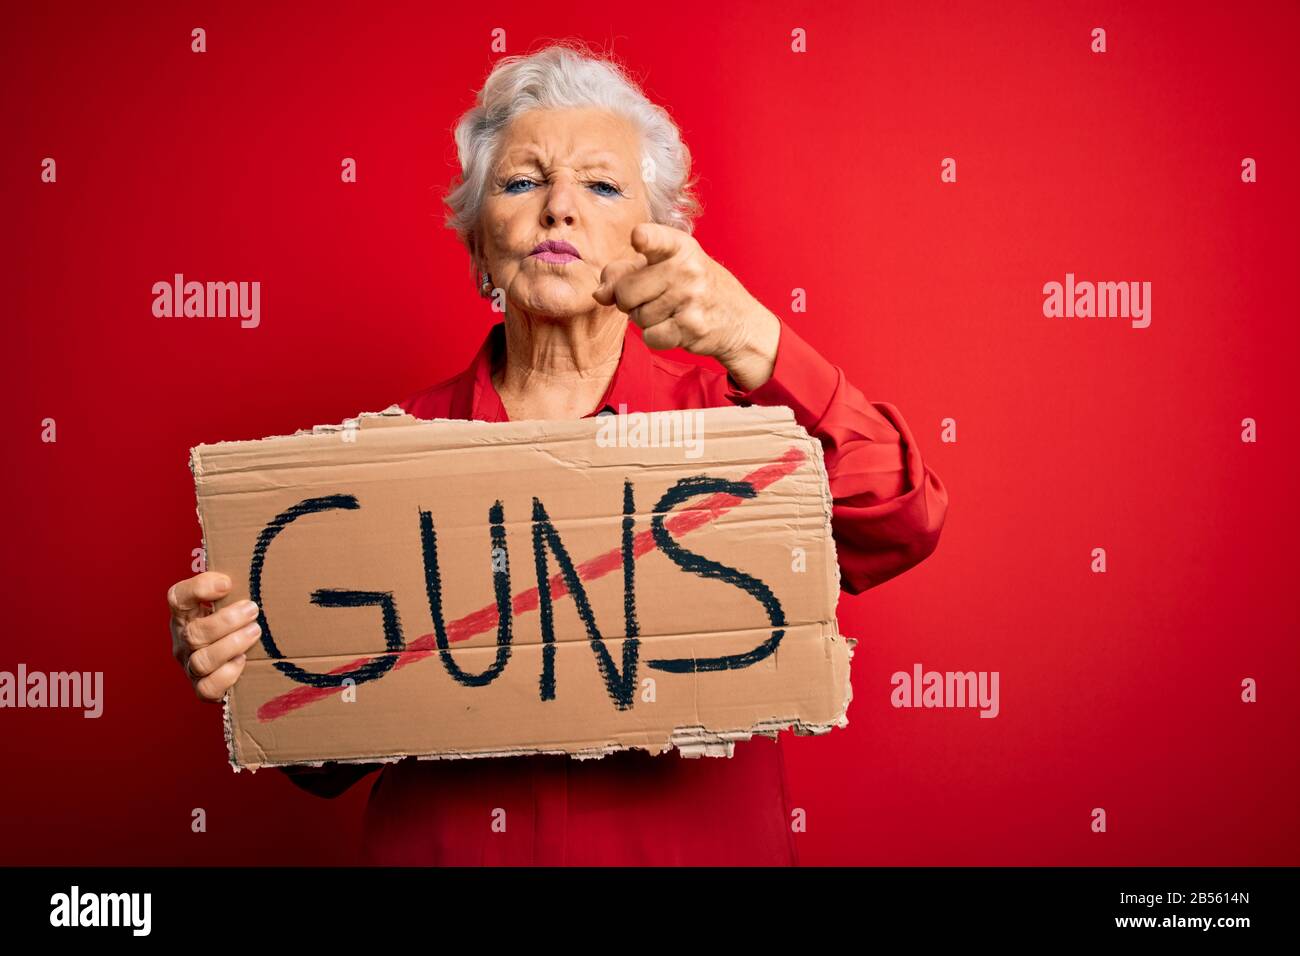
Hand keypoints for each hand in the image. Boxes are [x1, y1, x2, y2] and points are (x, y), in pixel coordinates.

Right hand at [168, 571, 260, 702]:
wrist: (237, 659)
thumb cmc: (236, 621)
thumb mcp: (230, 600)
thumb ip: (234, 585)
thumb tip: (257, 560)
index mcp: (185, 614)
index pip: (178, 597)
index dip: (199, 589)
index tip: (227, 583)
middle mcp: (183, 640)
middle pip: (194, 633)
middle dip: (226, 621)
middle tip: (253, 610)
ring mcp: (190, 666)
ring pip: (201, 661)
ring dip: (230, 646)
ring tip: (254, 631)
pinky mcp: (202, 688)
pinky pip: (207, 688)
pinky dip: (226, 675)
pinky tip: (243, 661)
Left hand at [592, 222, 781, 390]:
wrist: (739, 320)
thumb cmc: (694, 289)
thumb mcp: (665, 269)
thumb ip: (625, 273)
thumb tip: (600, 294)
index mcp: (678, 246)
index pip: (655, 239)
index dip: (644, 239)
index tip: (638, 238)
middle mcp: (686, 268)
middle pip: (626, 290)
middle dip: (629, 300)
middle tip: (652, 297)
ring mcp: (690, 298)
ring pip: (637, 316)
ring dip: (646, 320)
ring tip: (670, 311)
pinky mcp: (691, 326)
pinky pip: (650, 336)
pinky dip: (657, 337)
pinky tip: (675, 327)